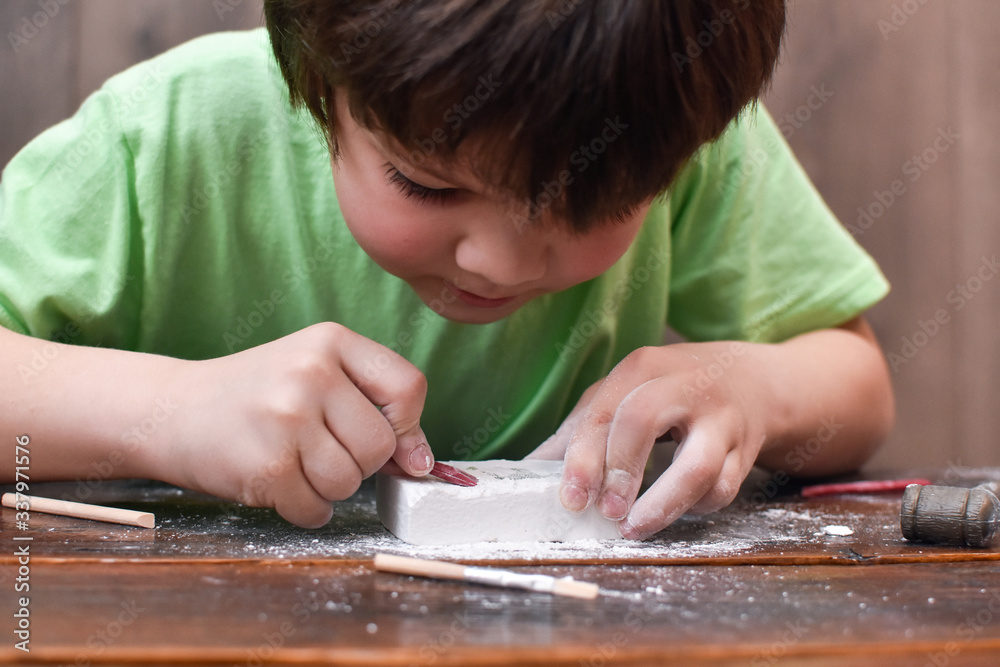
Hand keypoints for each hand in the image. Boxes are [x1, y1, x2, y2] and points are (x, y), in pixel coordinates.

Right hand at [155, 323, 430, 527]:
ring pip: (350, 481)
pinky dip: (305, 508)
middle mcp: (310, 373)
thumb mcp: (318, 374)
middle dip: (360, 461)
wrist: (173, 410)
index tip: (386, 435)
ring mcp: (285, 419)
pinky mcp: (265, 466)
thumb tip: (424, 463)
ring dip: (329, 486)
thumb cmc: (258, 394)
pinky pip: (317, 509)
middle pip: (381, 445)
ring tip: (295, 461)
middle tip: (322, 448)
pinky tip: (280, 482)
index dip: (406, 424)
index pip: (408, 388)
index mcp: (331, 341)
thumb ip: (377, 407)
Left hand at [530, 341, 766, 539]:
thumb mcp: (623, 394)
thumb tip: (531, 469)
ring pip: (696, 465)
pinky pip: (723, 488)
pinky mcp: (745, 450)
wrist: (750, 381)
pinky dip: (697, 507)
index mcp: (643, 368)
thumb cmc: (669, 392)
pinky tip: (675, 511)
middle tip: (604, 511)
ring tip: (634, 528)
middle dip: (619, 470)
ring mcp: (720, 418)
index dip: (584, 458)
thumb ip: (580, 429)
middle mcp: (683, 386)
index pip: (605, 411)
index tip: (571, 498)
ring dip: (662, 504)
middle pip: (643, 421)